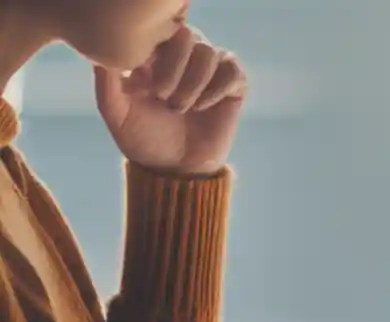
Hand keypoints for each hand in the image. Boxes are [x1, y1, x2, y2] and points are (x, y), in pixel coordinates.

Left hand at [95, 26, 248, 176]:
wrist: (177, 170)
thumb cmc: (143, 140)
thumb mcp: (116, 113)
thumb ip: (106, 82)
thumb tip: (102, 54)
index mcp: (155, 54)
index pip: (159, 31)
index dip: (153, 52)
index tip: (145, 84)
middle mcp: (184, 56)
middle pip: (187, 35)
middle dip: (174, 66)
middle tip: (163, 97)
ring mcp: (210, 70)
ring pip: (209, 52)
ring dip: (193, 82)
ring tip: (181, 108)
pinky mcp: (233, 86)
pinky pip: (232, 71)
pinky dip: (216, 89)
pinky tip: (203, 108)